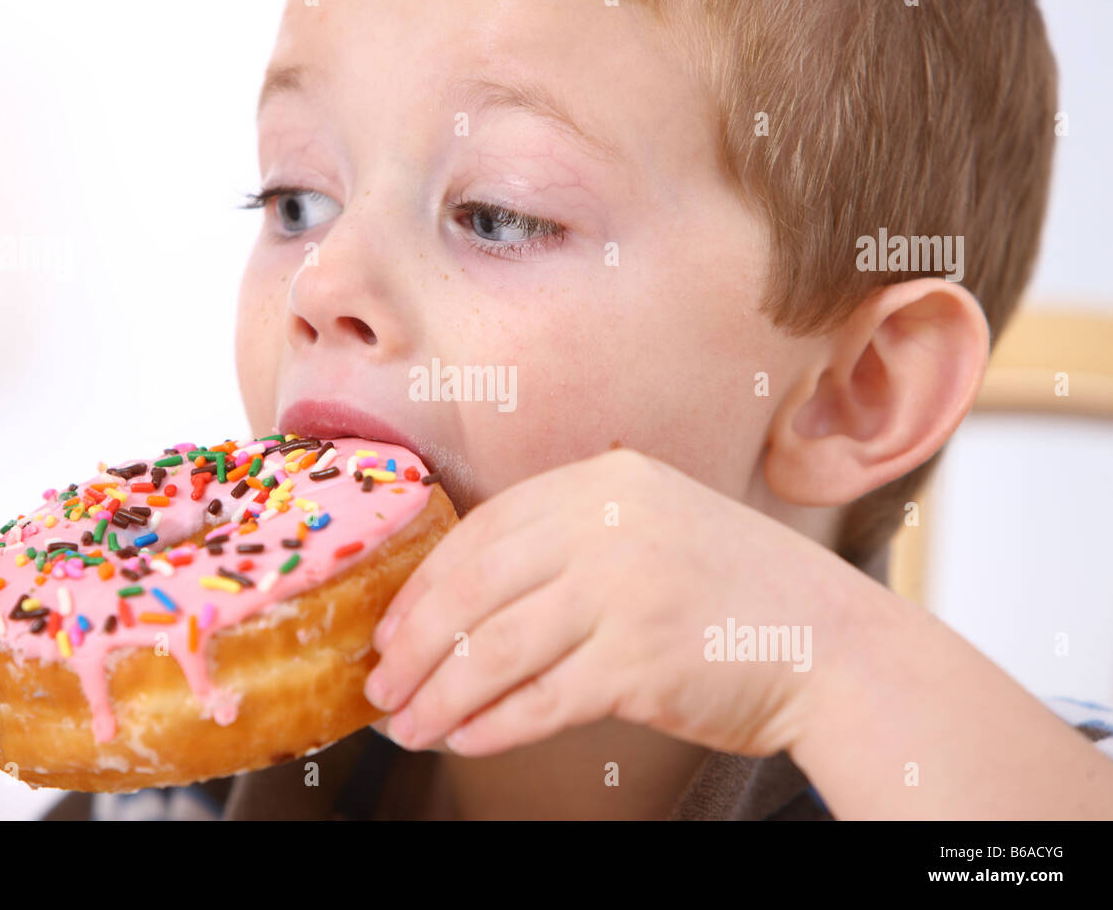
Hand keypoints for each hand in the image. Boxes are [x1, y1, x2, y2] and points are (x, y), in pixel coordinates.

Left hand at [363, 447, 868, 758]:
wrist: (836, 646)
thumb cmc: (735, 597)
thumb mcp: (653, 531)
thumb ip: (569, 543)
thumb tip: (461, 602)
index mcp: (606, 479)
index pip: (482, 530)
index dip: (424, 585)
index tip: (390, 626)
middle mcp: (610, 521)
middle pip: (474, 587)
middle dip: (413, 644)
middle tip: (381, 683)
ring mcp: (625, 588)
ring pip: (494, 648)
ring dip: (440, 694)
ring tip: (408, 724)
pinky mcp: (639, 660)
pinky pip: (538, 699)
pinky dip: (492, 724)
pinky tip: (464, 739)